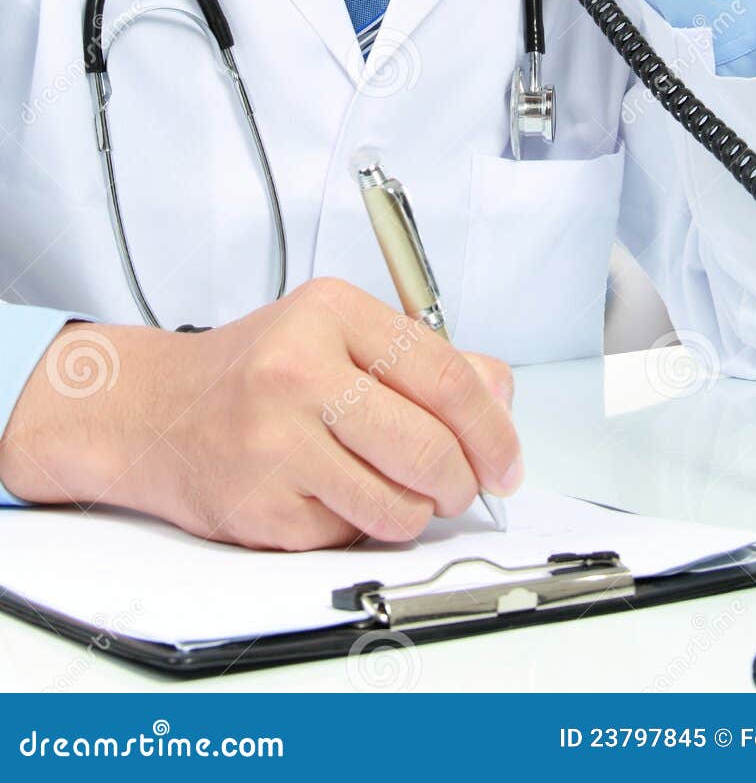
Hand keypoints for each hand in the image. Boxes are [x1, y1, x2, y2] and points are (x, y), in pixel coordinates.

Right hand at [0, 280, 521, 550]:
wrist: (154, 411)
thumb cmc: (255, 371)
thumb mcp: (337, 333)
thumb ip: (423, 358)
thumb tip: (501, 397)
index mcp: (332, 313)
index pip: (447, 376)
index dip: (494, 429)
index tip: (508, 460)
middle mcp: (300, 371)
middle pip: (431, 447)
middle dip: (462, 481)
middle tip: (462, 486)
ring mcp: (276, 442)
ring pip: (398, 506)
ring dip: (414, 511)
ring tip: (393, 489)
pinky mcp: (261, 506)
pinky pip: (349, 536)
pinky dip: (357, 527)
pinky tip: (332, 496)